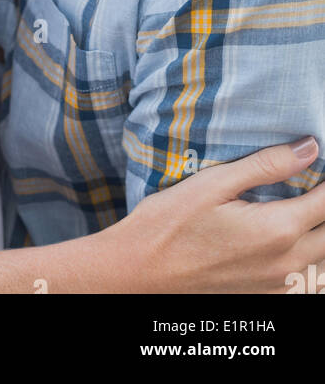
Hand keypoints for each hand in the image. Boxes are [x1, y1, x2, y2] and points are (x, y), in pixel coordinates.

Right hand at [108, 138, 324, 293]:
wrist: (141, 272)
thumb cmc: (170, 223)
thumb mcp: (214, 183)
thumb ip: (266, 166)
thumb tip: (310, 148)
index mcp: (277, 230)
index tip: (322, 158)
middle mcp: (287, 264)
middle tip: (315, 183)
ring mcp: (279, 287)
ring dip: (322, 235)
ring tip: (308, 211)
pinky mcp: (268, 298)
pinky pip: (311, 286)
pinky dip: (315, 264)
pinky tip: (300, 246)